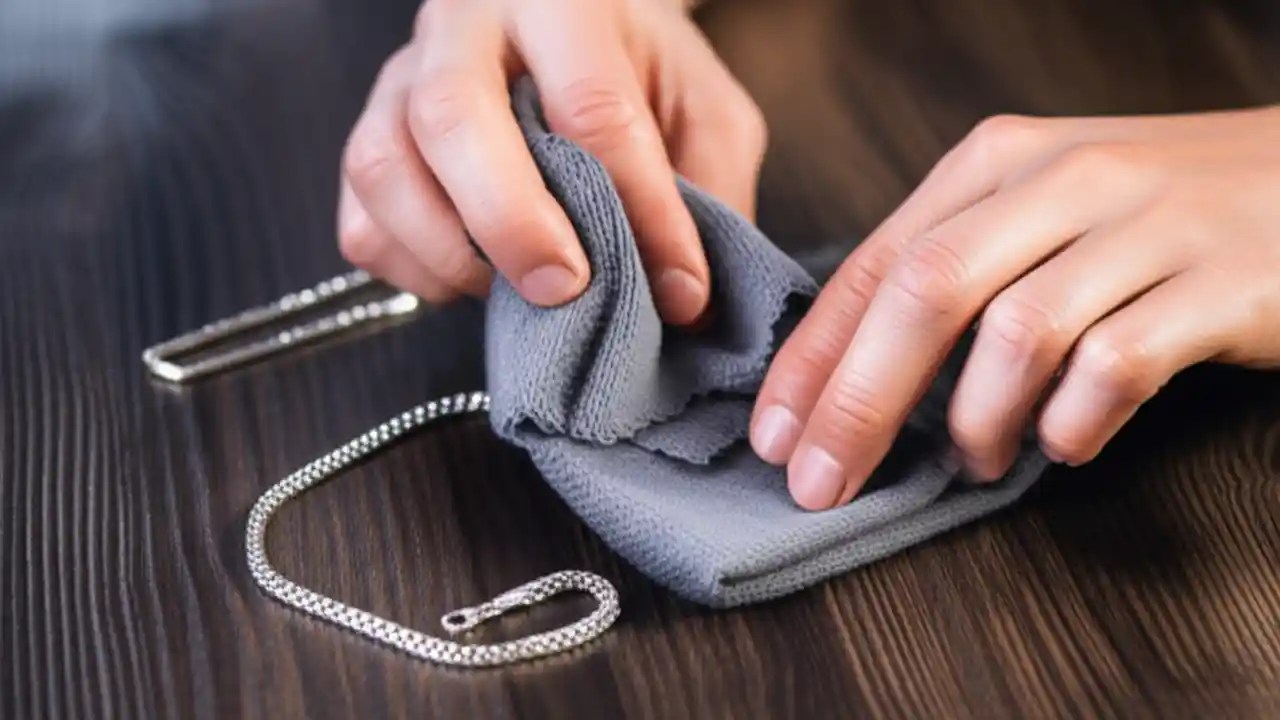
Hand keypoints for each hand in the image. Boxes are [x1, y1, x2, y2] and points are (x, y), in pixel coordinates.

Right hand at [337, 0, 765, 325]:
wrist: (566, 32)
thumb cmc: (636, 71)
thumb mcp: (702, 107)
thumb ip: (708, 182)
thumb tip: (685, 293)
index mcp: (559, 1)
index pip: (591, 106)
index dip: (640, 209)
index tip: (680, 289)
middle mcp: (462, 27)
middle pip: (452, 117)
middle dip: (511, 223)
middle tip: (567, 287)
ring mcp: (399, 79)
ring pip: (384, 167)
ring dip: (451, 251)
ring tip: (516, 289)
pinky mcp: (368, 137)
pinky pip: (362, 221)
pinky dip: (414, 269)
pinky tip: (473, 277)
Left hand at [750, 108, 1279, 509]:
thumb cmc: (1149, 213)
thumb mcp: (1036, 209)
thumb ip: (952, 265)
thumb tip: (848, 368)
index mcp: (997, 161)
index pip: (878, 265)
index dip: (813, 358)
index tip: (774, 435)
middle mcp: (1061, 180)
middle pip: (928, 291)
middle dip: (860, 399)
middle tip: (823, 481)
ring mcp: (1146, 226)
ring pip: (1020, 329)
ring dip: (977, 418)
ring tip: (974, 460)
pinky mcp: (1221, 281)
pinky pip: (1118, 364)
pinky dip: (1073, 419)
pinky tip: (1062, 441)